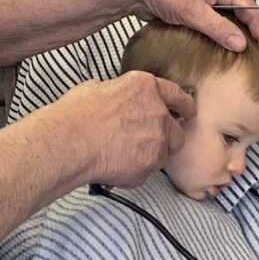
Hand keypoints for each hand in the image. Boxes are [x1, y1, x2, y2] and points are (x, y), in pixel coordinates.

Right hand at [60, 72, 194, 187]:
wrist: (70, 141)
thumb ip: (118, 93)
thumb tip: (116, 99)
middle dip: (166, 137)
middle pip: (176, 130)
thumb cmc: (76, 113)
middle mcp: (158, 112)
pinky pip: (147, 171)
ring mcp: (157, 140)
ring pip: (164, 153)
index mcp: (146, 87)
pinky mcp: (150, 164)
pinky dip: (135, 171)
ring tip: (125, 155)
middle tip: (149, 141)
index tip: (189, 111)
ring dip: (151, 155)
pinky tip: (115, 166)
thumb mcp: (98, 88)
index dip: (184, 104)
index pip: (176, 94)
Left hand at [127, 0, 258, 62]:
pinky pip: (220, 27)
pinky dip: (226, 40)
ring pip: (234, 23)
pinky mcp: (201, 11)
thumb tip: (242, 45)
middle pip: (248, 18)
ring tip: (252, 63)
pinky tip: (229, 55)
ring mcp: (212, 0)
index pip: (254, 13)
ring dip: (241, 41)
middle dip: (257, 40)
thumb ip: (218, 28)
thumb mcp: (192, 10)